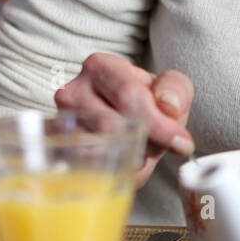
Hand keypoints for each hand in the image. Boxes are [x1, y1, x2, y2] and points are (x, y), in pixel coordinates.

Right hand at [54, 52, 194, 188]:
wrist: (127, 119)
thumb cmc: (148, 102)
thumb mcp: (171, 87)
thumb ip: (175, 90)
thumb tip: (168, 105)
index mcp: (100, 67)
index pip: (128, 96)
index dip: (158, 123)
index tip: (181, 143)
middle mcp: (73, 91)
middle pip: (112, 126)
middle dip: (143, 142)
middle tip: (155, 145)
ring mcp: (60, 123)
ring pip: (98, 151)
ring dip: (128, 159)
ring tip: (138, 150)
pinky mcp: (58, 152)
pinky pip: (86, 170)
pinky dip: (112, 173)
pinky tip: (121, 165)